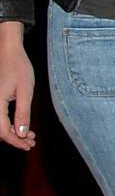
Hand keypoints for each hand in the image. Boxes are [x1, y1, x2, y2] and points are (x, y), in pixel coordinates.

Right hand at [0, 27, 35, 149]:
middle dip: (14, 139)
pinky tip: (22, 126)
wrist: (8, 50)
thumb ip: (23, 113)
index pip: (2, 130)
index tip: (28, 145)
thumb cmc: (18, 66)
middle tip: (31, 143)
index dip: (15, 141)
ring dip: (12, 133)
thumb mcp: (25, 90)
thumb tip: (22, 134)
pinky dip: (9, 124)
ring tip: (30, 137)